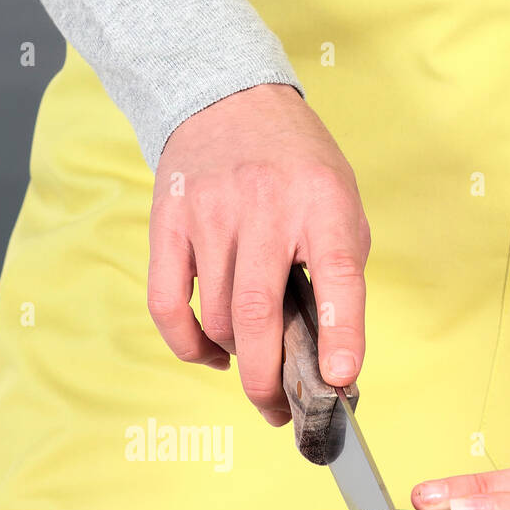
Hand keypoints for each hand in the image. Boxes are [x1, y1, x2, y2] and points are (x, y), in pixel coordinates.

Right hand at [148, 83, 370, 423]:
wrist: (228, 99)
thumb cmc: (295, 167)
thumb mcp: (339, 203)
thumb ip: (339, 271)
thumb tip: (332, 357)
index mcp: (321, 201)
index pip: (337, 275)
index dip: (342, 333)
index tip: (339, 378)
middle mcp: (265, 206)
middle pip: (257, 314)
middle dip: (268, 379)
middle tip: (279, 411)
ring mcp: (210, 214)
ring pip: (215, 318)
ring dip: (235, 356)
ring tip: (253, 358)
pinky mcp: (169, 223)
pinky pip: (167, 306)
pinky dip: (188, 345)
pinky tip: (211, 354)